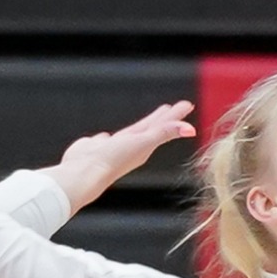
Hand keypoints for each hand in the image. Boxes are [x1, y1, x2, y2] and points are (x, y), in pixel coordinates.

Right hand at [43, 100, 197, 211]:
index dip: (175, 115)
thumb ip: (165, 132)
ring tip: (142, 124)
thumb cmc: (115, 159)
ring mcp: (112, 148)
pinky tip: (105, 137)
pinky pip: (104, 141)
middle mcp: (130, 146)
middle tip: (171, 108)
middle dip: (160, 118)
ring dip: (137, 129)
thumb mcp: (144, 142)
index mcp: (144, 144)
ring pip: (128, 134)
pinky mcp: (95, 148)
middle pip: (149, 128)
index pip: (163, 125)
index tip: (187, 105)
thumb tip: (191, 130)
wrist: (85, 172)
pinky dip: (105, 138)